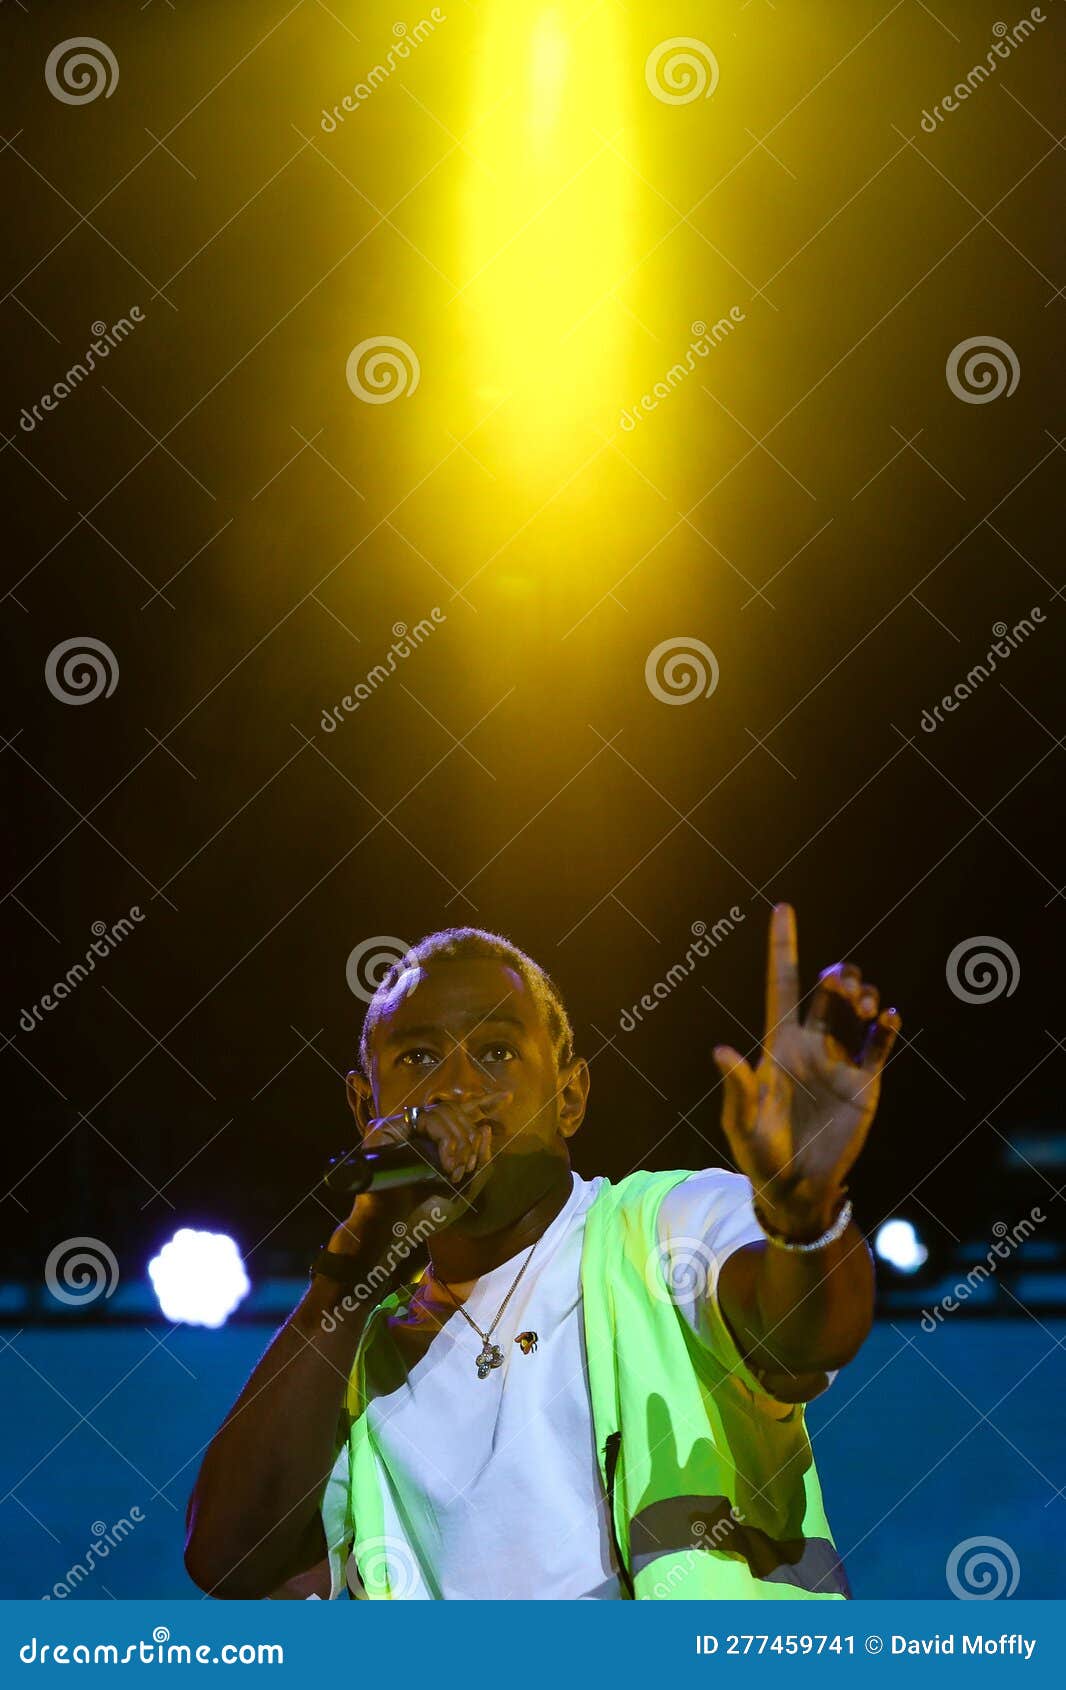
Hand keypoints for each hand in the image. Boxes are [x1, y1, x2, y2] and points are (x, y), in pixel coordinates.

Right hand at [330, 1088, 511, 1256]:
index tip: (508, 1095)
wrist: (401, 1226)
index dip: (486, 1102)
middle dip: (470, 1140)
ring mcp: (408, 1129)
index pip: (464, 1113)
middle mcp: (425, 1131)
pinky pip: (433, 1123)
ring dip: (460, 1145)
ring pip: (447, 1116)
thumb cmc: (430, 1213)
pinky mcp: (393, 1129)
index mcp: (442, 1143)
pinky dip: (446, 1142)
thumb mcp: (466, 1189)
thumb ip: (481, 1161)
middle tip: (464, 1169)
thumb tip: (485, 1126)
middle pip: (459, 1112)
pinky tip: (446, 1166)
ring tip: (453, 1173)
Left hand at [712, 904, 900, 1239]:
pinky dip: (889, 1027)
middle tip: (844, 983)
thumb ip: (737, 1087)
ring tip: (869, 1006)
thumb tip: (719, 1050)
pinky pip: (880, 1045)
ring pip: (855, 1010)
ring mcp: (839, 1061)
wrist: (797, 1191)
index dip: (782, 947)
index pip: (781, 985)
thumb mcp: (743, 1125)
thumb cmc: (759, 1157)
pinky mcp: (865, 1084)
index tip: (783, 907)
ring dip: (864, 996)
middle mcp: (810, 1044)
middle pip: (826, 992)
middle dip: (838, 975)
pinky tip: (890, 1019)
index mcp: (777, 1045)